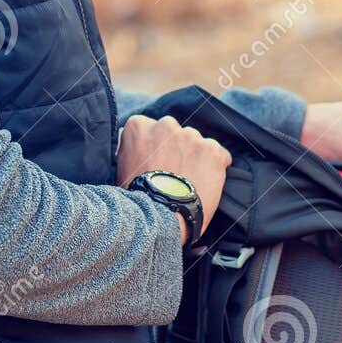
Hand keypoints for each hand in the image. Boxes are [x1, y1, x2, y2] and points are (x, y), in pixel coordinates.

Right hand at [117, 114, 231, 242]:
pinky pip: (220, 156)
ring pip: (197, 144)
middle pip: (175, 134)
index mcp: (139, 126)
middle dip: (175, 150)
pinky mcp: (212, 150)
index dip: (153, 148)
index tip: (155, 163)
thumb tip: (132, 143)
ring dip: (195, 158)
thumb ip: (130, 149)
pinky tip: (205, 184)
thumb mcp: (121, 168)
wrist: (159, 218)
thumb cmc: (136, 199)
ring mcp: (191, 136)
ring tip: (188, 183)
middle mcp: (165, 125)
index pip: (149, 128)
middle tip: (172, 175)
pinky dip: (216, 168)